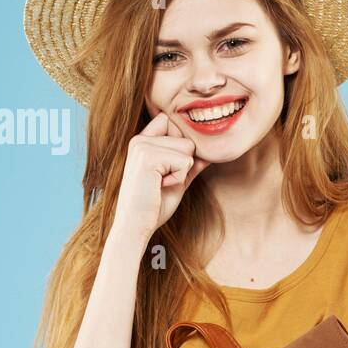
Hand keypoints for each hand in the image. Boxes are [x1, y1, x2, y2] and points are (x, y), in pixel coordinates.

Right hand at [111, 111, 210, 243]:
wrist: (137, 226)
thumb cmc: (155, 205)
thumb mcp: (178, 180)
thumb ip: (191, 163)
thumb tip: (211, 152)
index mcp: (143, 142)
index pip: (171, 121)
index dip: (182, 143)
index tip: (169, 168)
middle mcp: (140, 139)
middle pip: (187, 138)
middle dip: (185, 162)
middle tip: (163, 180)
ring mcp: (142, 146)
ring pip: (188, 148)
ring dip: (182, 171)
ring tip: (161, 183)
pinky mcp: (147, 156)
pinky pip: (185, 161)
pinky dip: (179, 178)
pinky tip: (160, 186)